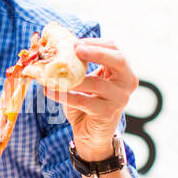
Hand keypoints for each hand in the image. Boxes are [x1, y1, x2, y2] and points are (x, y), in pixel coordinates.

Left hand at [44, 38, 137, 159]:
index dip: (96, 43)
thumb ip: (78, 66)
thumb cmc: (88, 102)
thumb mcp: (86, 81)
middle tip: (76, 49)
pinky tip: (50, 91)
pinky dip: (65, 95)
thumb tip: (55, 48)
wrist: (91, 135)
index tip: (76, 43)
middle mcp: (127, 83)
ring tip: (54, 74)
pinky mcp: (107, 114)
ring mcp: (120, 99)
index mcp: (123, 70)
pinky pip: (84, 101)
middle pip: (119, 61)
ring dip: (73, 78)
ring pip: (97, 84)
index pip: (114, 49)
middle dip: (97, 52)